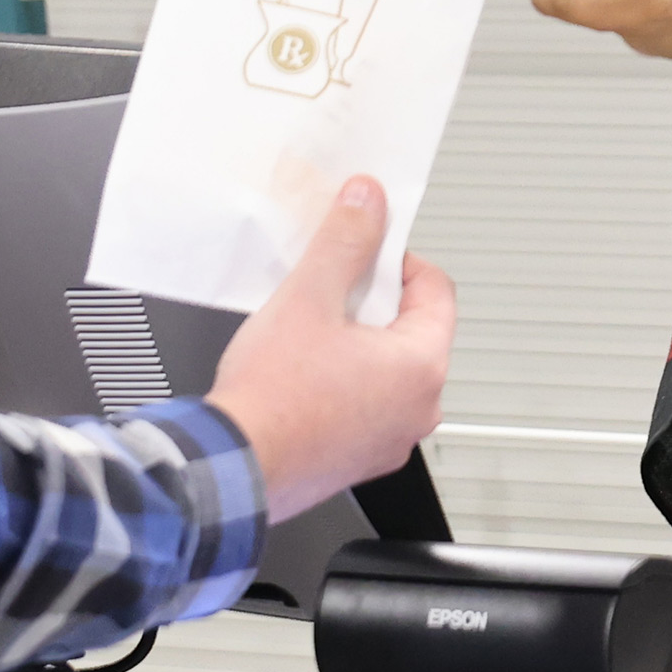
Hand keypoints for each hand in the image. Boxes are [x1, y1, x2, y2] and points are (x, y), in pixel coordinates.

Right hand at [206, 177, 456, 523]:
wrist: (235, 468)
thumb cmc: (273, 399)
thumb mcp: (308, 297)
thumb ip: (344, 241)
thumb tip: (367, 202)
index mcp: (422, 366)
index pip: (436, 289)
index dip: (398, 261)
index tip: (365, 252)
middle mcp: (419, 408)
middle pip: (411, 329)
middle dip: (371, 304)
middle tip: (327, 293)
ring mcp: (392, 439)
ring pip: (386, 369)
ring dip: (355, 344)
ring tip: (308, 336)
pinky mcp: (362, 458)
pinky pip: (366, 404)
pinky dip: (342, 383)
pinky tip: (301, 376)